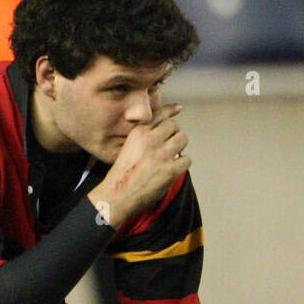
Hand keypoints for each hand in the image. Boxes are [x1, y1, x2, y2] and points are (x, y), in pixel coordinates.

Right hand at [89, 102, 189, 228]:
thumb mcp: (128, 147)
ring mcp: (161, 155)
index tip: (179, 108)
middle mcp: (150, 140)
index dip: (171, 110)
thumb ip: (142, 137)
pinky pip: (186, 159)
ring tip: (174, 154)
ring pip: (183, 138)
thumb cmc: (122, 173)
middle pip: (174, 126)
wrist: (117, 195)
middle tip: (171, 144)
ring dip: (181, 146)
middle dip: (174, 134)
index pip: (160, 114)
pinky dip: (183, 163)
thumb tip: (162, 132)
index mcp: (139, 132)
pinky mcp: (169, 170)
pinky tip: (176, 167)